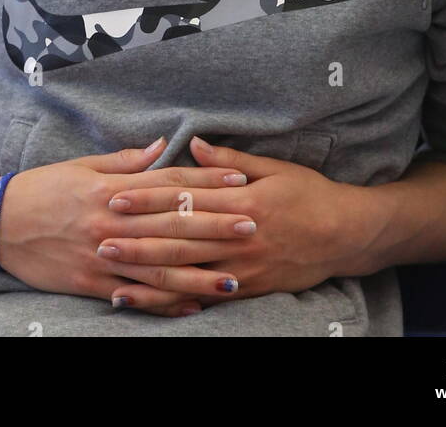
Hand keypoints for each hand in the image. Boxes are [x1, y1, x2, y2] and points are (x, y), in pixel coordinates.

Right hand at [0, 136, 250, 318]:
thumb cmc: (43, 187)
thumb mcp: (83, 165)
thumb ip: (126, 161)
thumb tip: (163, 145)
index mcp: (113, 189)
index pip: (170, 185)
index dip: (207, 184)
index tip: (240, 182)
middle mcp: (112, 222)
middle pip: (173, 225)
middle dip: (215, 226)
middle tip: (252, 225)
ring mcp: (102, 255)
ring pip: (160, 265)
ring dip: (200, 272)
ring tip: (234, 276)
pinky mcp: (91, 283)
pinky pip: (134, 295)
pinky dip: (164, 302)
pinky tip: (193, 306)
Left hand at [102, 136, 386, 312]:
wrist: (346, 235)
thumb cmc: (309, 194)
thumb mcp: (274, 168)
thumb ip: (231, 161)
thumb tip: (195, 143)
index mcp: (241, 201)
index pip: (184, 199)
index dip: (147, 199)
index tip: (116, 197)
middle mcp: (238, 237)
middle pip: (178, 239)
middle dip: (137, 240)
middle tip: (99, 238)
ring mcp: (243, 267)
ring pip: (188, 272)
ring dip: (148, 273)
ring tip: (114, 273)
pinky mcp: (249, 289)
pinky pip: (206, 296)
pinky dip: (175, 300)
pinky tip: (150, 301)